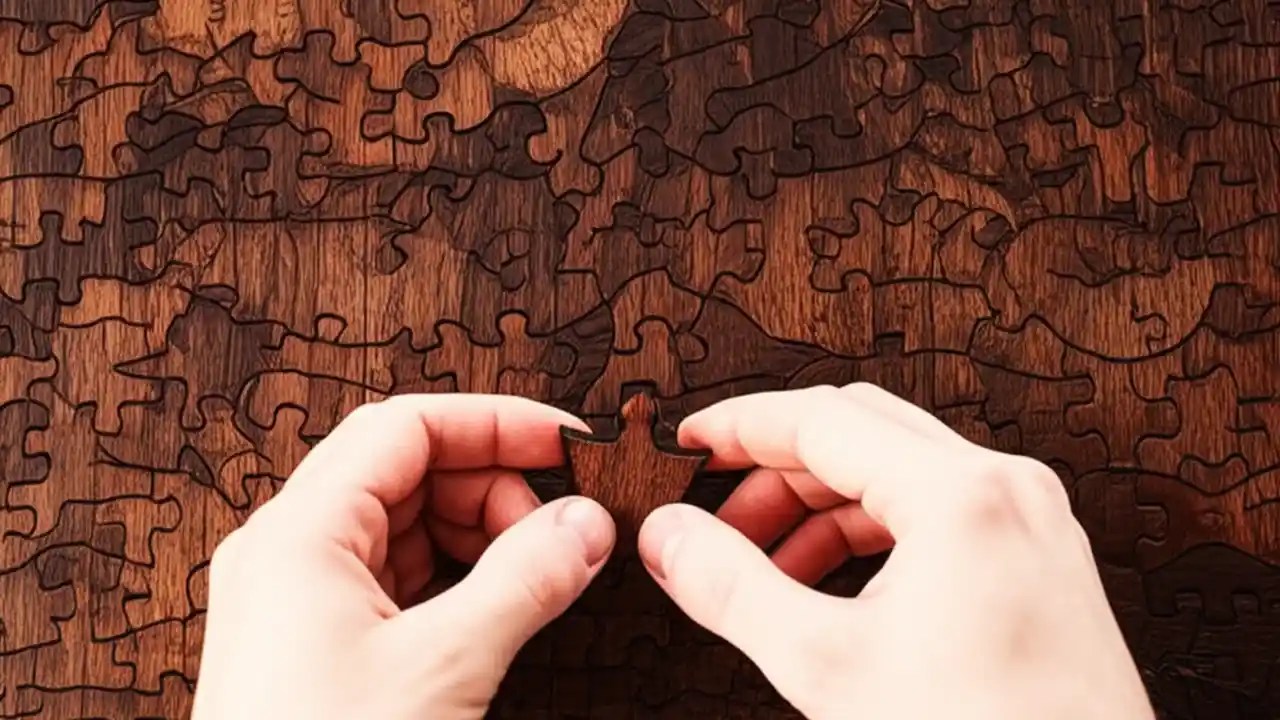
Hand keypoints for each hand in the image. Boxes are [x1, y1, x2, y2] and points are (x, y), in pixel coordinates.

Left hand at [192, 395, 615, 719]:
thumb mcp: (442, 669)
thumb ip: (523, 581)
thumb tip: (584, 525)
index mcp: (299, 534)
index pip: (404, 428)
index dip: (492, 422)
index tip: (563, 441)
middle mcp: (292, 553)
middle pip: (407, 470)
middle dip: (493, 483)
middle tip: (561, 523)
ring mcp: (301, 599)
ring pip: (406, 523)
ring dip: (480, 531)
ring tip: (539, 567)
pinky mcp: (319, 643)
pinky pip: (398, 577)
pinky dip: (456, 576)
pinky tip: (500, 599)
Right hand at [637, 385, 1153, 719]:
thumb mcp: (828, 666)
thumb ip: (732, 587)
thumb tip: (671, 536)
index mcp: (960, 495)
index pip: (822, 418)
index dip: (741, 426)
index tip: (692, 444)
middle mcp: (1006, 490)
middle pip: (861, 432)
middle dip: (776, 468)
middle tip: (716, 513)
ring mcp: (1031, 523)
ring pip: (899, 470)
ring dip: (820, 503)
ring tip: (763, 561)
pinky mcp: (1037, 561)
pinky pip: (937, 512)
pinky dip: (871, 532)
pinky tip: (827, 583)